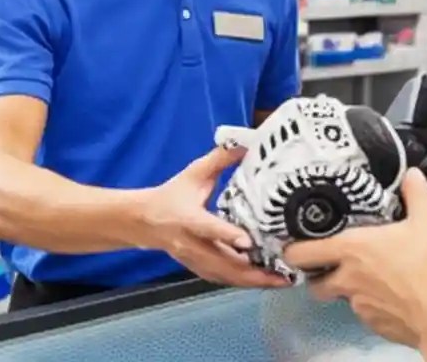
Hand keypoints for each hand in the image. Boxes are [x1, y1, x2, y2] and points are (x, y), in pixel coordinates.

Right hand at [140, 146, 290, 288]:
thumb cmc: (171, 196)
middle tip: (283, 273)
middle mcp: (192, 244)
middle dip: (253, 271)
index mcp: (188, 219)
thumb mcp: (193, 174)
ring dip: (253, 281)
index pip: (208, 228)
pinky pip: (223, 279)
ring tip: (281, 281)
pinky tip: (264, 281)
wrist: (143, 221)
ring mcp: (195, 260)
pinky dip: (244, 283)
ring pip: (225, 276)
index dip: (227, 236)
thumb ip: (219, 160)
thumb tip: (245, 144)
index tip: (248, 242)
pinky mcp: (198, 269)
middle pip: (223, 263)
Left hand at [283, 171, 426, 353]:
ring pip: (340, 297)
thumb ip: (417, 193)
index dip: (294, 250)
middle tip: (331, 263)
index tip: (297, 244)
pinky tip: (391, 296)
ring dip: (346, 289)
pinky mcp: (374, 324)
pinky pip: (364, 312)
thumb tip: (411, 174)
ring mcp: (358, 305)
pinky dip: (371, 305)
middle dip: (317, 275)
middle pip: (314, 282)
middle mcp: (347, 279)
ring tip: (367, 277)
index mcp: (351, 249)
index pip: (302, 253)